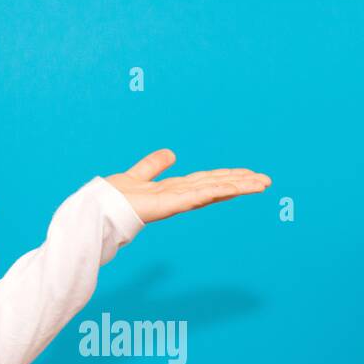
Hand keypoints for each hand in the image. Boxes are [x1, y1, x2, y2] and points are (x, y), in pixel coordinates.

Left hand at [105, 149, 270, 224]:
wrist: (97, 210)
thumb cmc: (113, 197)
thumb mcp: (138, 174)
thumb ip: (153, 165)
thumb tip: (171, 153)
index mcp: (173, 190)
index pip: (207, 181)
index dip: (228, 177)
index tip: (249, 174)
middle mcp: (178, 197)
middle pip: (215, 186)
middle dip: (240, 182)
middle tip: (266, 180)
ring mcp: (174, 202)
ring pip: (212, 190)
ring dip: (237, 186)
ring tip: (261, 183)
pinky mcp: (166, 206)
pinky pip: (194, 196)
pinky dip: (213, 191)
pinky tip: (232, 187)